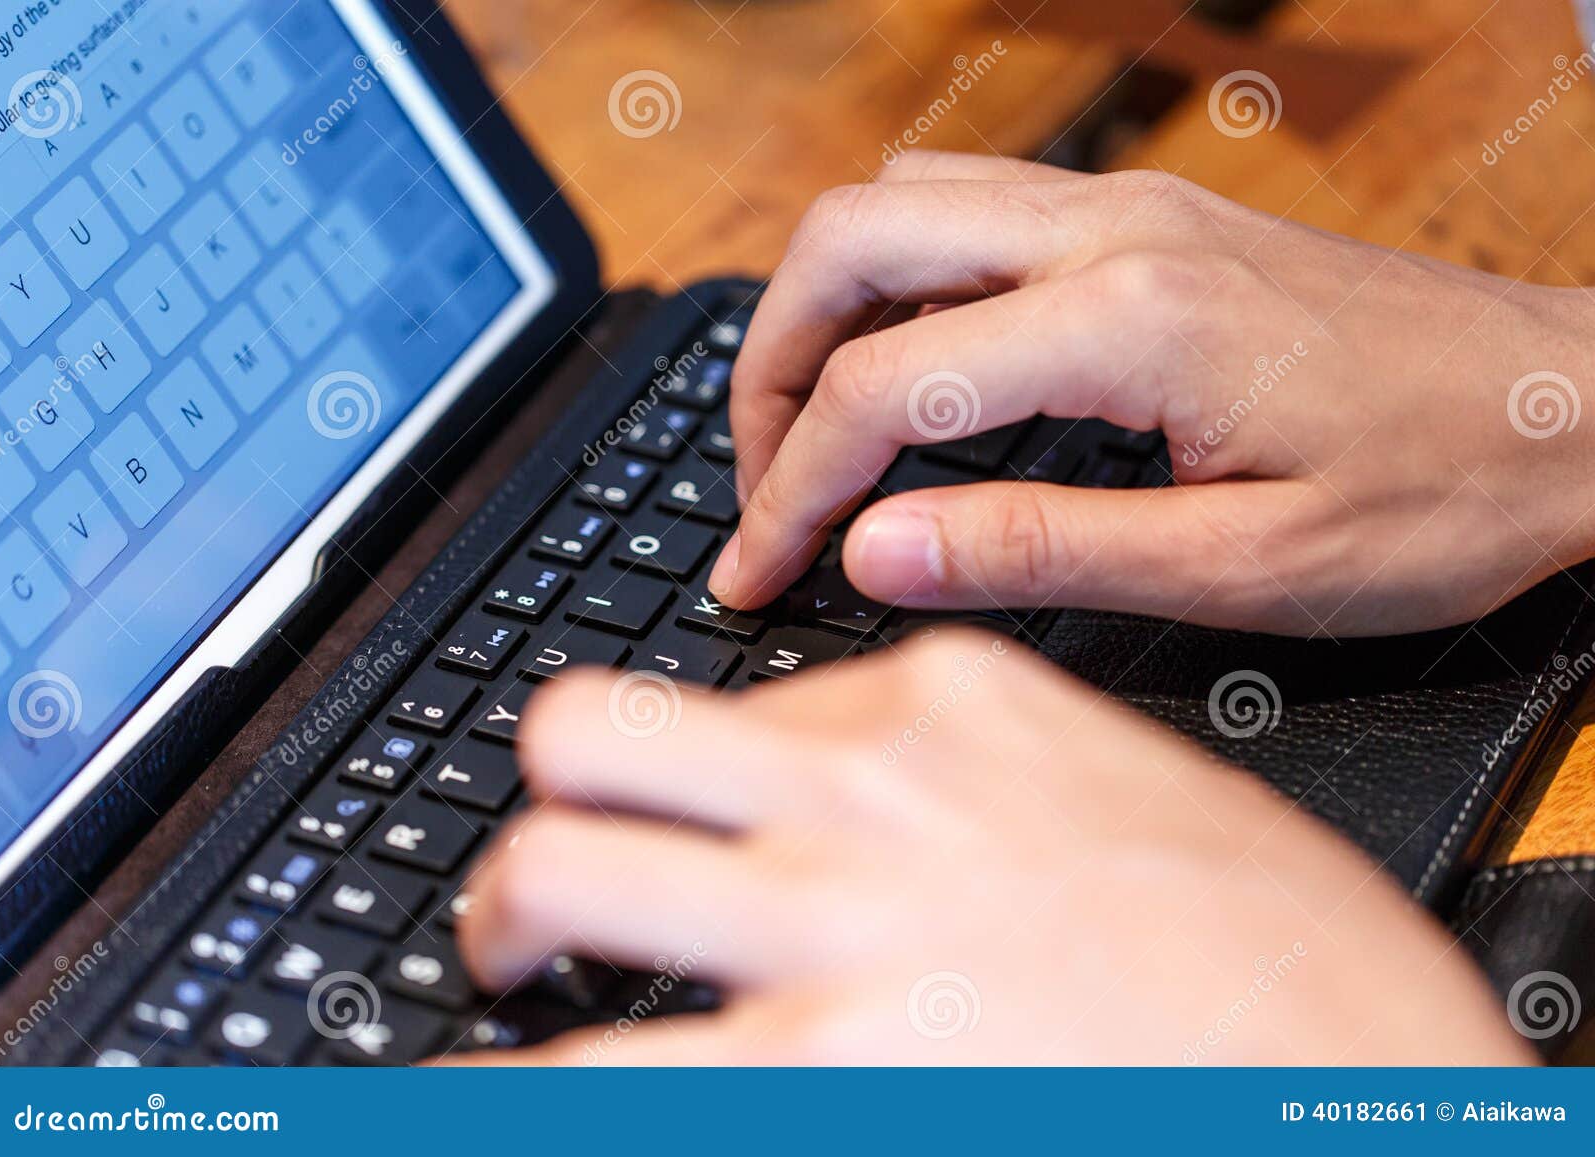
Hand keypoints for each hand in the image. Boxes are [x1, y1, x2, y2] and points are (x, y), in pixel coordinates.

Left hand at [447, 631, 1528, 1064]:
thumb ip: (970, 777)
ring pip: (555, 867)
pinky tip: (488, 1095)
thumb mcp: (1118, 791)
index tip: (674, 819)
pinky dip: (509, 1086)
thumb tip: (846, 800)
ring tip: (508, 970)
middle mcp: (867, 788)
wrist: (1360, 1077)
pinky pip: (588, 1076)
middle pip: (593, 736)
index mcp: (952, 700)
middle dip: (544, 808)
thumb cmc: (1272, 954)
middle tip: (538, 883)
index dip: (691, 782)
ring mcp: (831, 924)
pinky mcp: (816, 1072)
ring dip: (503, 921)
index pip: (743, 701)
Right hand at [713, 150, 1594, 634]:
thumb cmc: (1439, 492)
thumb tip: (879, 551)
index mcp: (1131, 321)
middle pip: (850, 242)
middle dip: (769, 368)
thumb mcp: (1241, 567)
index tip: (756, 569)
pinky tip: (902, 366)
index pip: (885, 388)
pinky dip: (893, 281)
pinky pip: (967, 210)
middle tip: (760, 484)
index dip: (791, 489)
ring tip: (809, 430)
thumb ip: (1042, 553)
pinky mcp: (1147, 221)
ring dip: (822, 309)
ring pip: (898, 205)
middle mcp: (1112, 231)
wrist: (1571, 406)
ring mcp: (1128, 209)